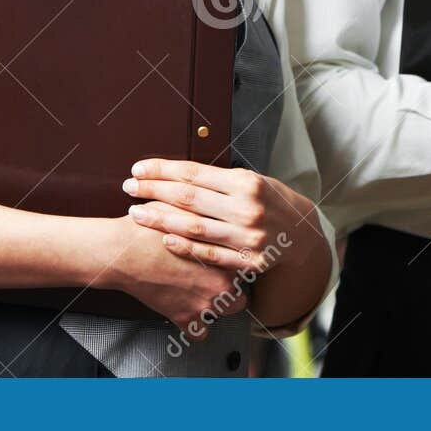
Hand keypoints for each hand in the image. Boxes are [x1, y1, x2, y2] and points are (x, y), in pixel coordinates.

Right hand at [80, 216, 245, 333]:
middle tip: (216, 276)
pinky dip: (197, 327)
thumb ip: (208, 211)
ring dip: (217, 305)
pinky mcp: (185, 318)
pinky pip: (200, 333)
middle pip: (242, 290)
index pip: (245, 262)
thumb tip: (220, 203)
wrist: (125, 252)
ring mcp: (204, 304)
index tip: (228, 257)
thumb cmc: (152, 229)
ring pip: (226, 311)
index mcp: (225, 255)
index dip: (235, 259)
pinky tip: (191, 314)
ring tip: (204, 292)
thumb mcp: (186, 210)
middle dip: (232, 286)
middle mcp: (221, 283)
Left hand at [122, 160, 321, 275]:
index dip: (162, 170)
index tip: (139, 168)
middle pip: (188, 198)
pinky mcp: (248, 261)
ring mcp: (247, 237)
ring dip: (160, 219)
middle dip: (154, 191)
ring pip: (194, 227)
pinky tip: (164, 238)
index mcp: (246, 182)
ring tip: (137, 213)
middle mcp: (247, 208)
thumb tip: (176, 172)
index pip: (194, 173)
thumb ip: (219, 180)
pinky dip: (184, 247)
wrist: (301, 234)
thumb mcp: (251, 181)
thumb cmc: (269, 202)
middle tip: (129, 187)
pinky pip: (209, 254)